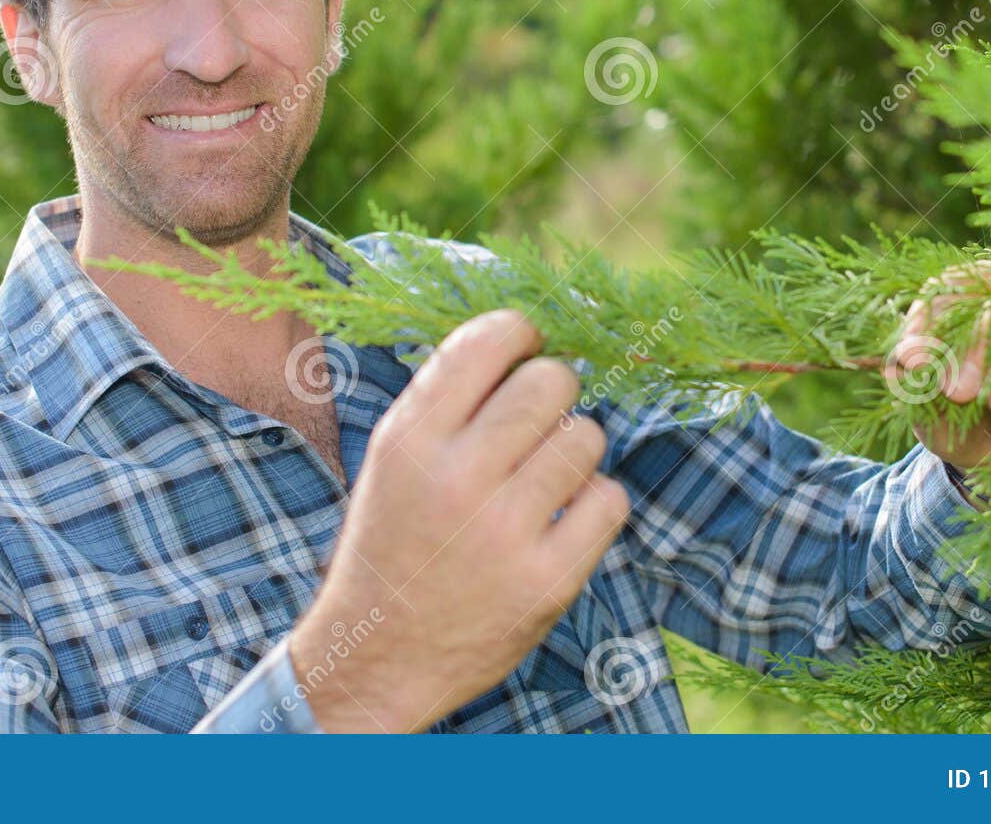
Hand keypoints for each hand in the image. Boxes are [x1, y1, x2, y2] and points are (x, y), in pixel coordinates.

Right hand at [288, 308, 630, 731]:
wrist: (380, 656)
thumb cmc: (394, 542)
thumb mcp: (392, 458)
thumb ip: (448, 399)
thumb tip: (523, 337)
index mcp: (410, 439)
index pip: (488, 341)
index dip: (520, 333)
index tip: (526, 347)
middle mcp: (457, 478)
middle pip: (551, 382)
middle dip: (554, 390)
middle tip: (539, 419)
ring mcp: (506, 532)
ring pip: (587, 436)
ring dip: (574, 450)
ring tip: (544, 479)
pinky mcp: (549, 580)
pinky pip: (610, 499)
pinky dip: (595, 504)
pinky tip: (563, 520)